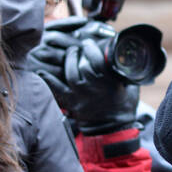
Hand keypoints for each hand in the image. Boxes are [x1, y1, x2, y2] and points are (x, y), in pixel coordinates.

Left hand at [29, 18, 139, 133]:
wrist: (113, 129)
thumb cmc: (124, 105)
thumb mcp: (131, 85)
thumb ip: (126, 70)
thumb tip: (125, 53)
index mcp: (109, 81)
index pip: (97, 59)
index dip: (90, 47)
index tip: (88, 41)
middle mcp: (93, 87)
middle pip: (82, 64)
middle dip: (79, 52)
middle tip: (78, 47)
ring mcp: (81, 94)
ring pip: (70, 72)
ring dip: (69, 60)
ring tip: (70, 54)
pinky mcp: (71, 102)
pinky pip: (56, 89)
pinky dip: (48, 79)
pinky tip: (41, 71)